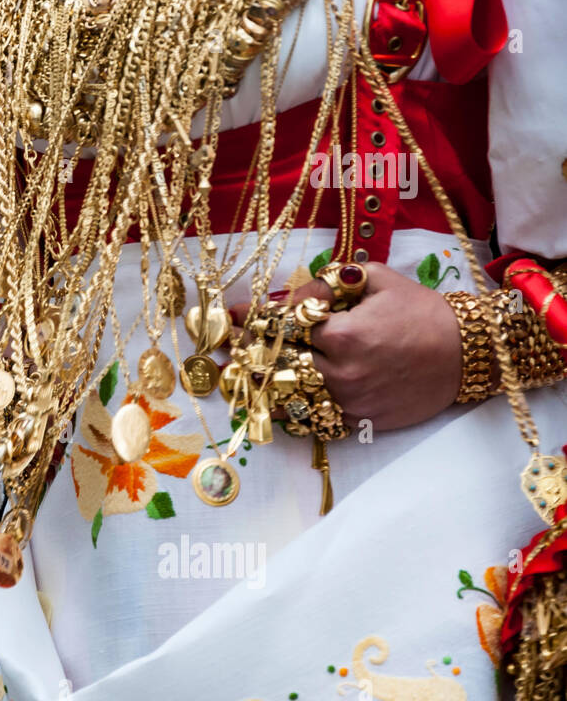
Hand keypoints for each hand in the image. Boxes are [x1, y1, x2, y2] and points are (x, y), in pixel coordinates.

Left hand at [232, 263, 462, 431]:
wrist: (466, 353)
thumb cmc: (422, 311)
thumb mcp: (378, 281)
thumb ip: (330, 282)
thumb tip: (293, 293)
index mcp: (343, 334)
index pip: (284, 325)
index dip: (256, 317)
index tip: (233, 313)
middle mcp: (341, 371)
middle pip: (279, 360)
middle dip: (253, 347)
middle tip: (232, 340)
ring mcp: (349, 400)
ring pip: (291, 392)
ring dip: (265, 379)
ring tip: (242, 368)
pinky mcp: (358, 419)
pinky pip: (312, 416)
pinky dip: (289, 407)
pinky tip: (270, 398)